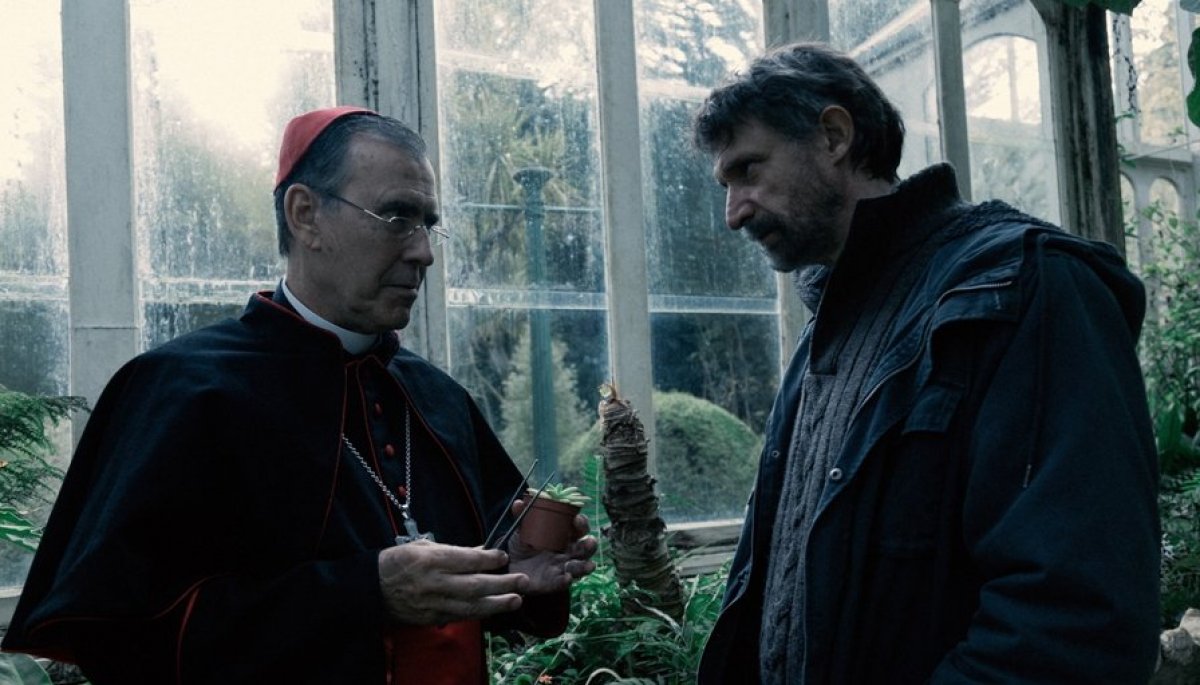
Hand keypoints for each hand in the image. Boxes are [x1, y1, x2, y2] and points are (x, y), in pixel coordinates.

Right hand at [377, 540, 529, 624]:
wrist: (371, 589)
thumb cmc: (399, 562)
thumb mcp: (423, 547)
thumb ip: (453, 551)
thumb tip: (481, 552)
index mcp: (430, 560)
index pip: (466, 560)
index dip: (488, 559)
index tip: (504, 557)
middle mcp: (434, 583)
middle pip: (474, 585)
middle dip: (501, 584)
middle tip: (523, 581)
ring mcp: (433, 604)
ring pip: (470, 606)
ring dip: (496, 604)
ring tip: (517, 600)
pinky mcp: (431, 618)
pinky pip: (459, 616)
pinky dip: (478, 613)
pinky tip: (494, 609)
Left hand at [505, 499, 598, 594]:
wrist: (509, 567)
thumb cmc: (522, 546)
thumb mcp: (521, 530)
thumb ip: (522, 517)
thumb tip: (519, 502)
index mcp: (564, 537)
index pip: (579, 529)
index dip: (582, 524)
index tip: (577, 518)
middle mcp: (568, 553)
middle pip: (585, 548)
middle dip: (590, 544)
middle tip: (589, 541)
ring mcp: (562, 569)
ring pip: (580, 568)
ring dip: (585, 566)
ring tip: (589, 566)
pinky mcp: (553, 583)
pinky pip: (562, 583)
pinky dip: (565, 581)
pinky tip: (566, 578)